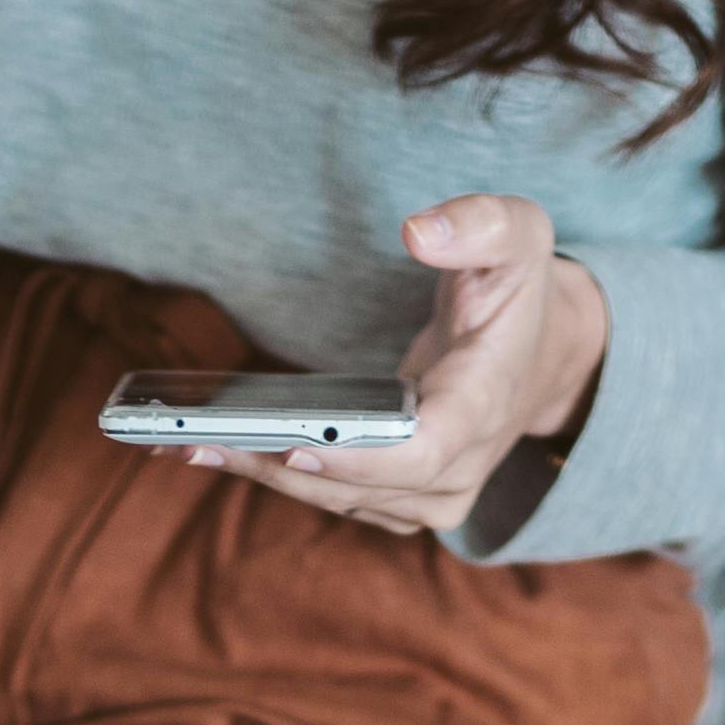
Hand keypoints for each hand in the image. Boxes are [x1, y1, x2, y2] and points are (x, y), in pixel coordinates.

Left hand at [196, 195, 610, 546]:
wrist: (537, 356)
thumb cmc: (518, 291)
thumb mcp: (521, 236)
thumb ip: (481, 223)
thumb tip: (418, 231)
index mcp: (485, 405)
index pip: (424, 453)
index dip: (358, 460)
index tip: (295, 445)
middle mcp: (461, 467)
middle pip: (363, 489)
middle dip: (280, 466)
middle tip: (198, 437)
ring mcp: (432, 495)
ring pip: (341, 501)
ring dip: (265, 475)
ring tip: (187, 442)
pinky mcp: (402, 500)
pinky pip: (336, 500)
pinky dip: (278, 477)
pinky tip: (218, 447)